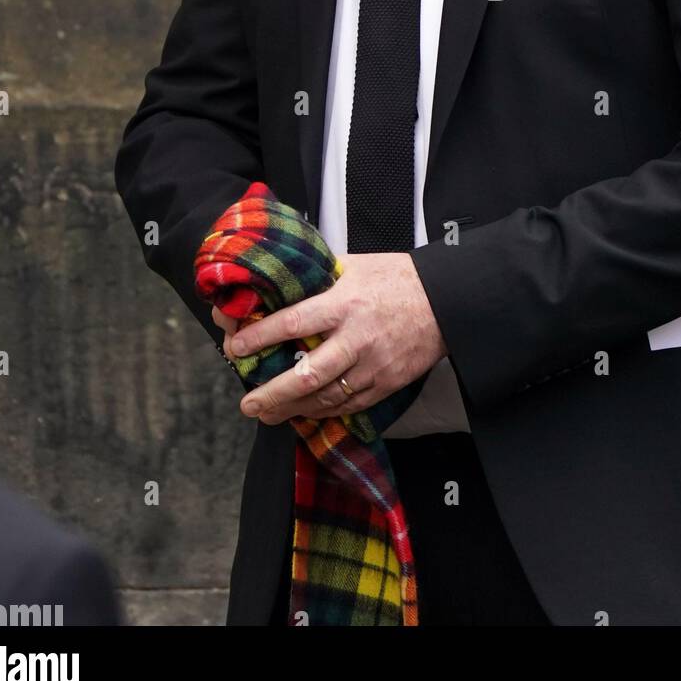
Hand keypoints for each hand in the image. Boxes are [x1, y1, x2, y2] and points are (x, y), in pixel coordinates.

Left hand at [214, 253, 447, 424]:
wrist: (445, 302)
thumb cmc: (396, 278)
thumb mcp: (355, 266)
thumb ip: (319, 275)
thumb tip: (281, 277)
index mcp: (344, 302)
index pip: (294, 322)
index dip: (261, 337)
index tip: (235, 347)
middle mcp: (356, 337)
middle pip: (307, 374)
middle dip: (273, 393)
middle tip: (247, 404)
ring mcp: (372, 365)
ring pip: (326, 398)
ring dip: (293, 409)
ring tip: (267, 414)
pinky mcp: (386, 383)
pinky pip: (350, 405)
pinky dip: (324, 411)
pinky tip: (304, 413)